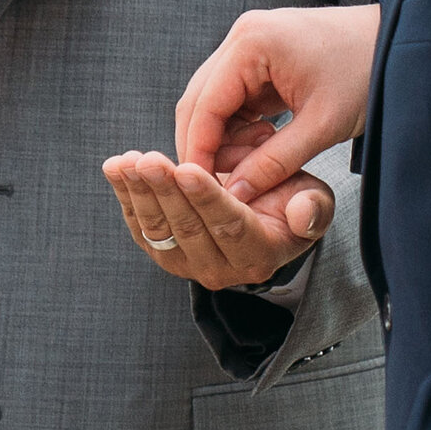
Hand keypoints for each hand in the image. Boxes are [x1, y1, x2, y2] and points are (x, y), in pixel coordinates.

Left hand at [103, 150, 332, 288]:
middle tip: (149, 160)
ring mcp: (187, 264)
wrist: (261, 212)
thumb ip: (312, 209)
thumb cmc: (290, 199)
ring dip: (139, 193)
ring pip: (158, 230)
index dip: (206, 198)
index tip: (186, 169)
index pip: (229, 227)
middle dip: (165, 192)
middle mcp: (219, 269)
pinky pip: (140, 227)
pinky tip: (116, 168)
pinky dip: (125, 196)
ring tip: (128, 161)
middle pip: (188, 229)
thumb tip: (303, 215)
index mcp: (258, 256)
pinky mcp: (163, 252)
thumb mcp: (314, 200)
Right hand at [175, 4, 381, 197]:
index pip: (203, 106)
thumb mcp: (321, 126)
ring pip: (212, 103)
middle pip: (198, 102)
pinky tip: (258, 150)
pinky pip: (233, 100)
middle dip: (204, 147)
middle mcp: (242, 37)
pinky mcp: (260, 60)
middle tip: (216, 189)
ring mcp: (249, 45)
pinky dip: (237, 128)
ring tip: (247, 170)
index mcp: (251, 43)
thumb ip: (273, 163)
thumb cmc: (367, 76)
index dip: (198, 152)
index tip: (199, 192)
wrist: (401, 45)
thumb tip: (234, 196)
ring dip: (221, 139)